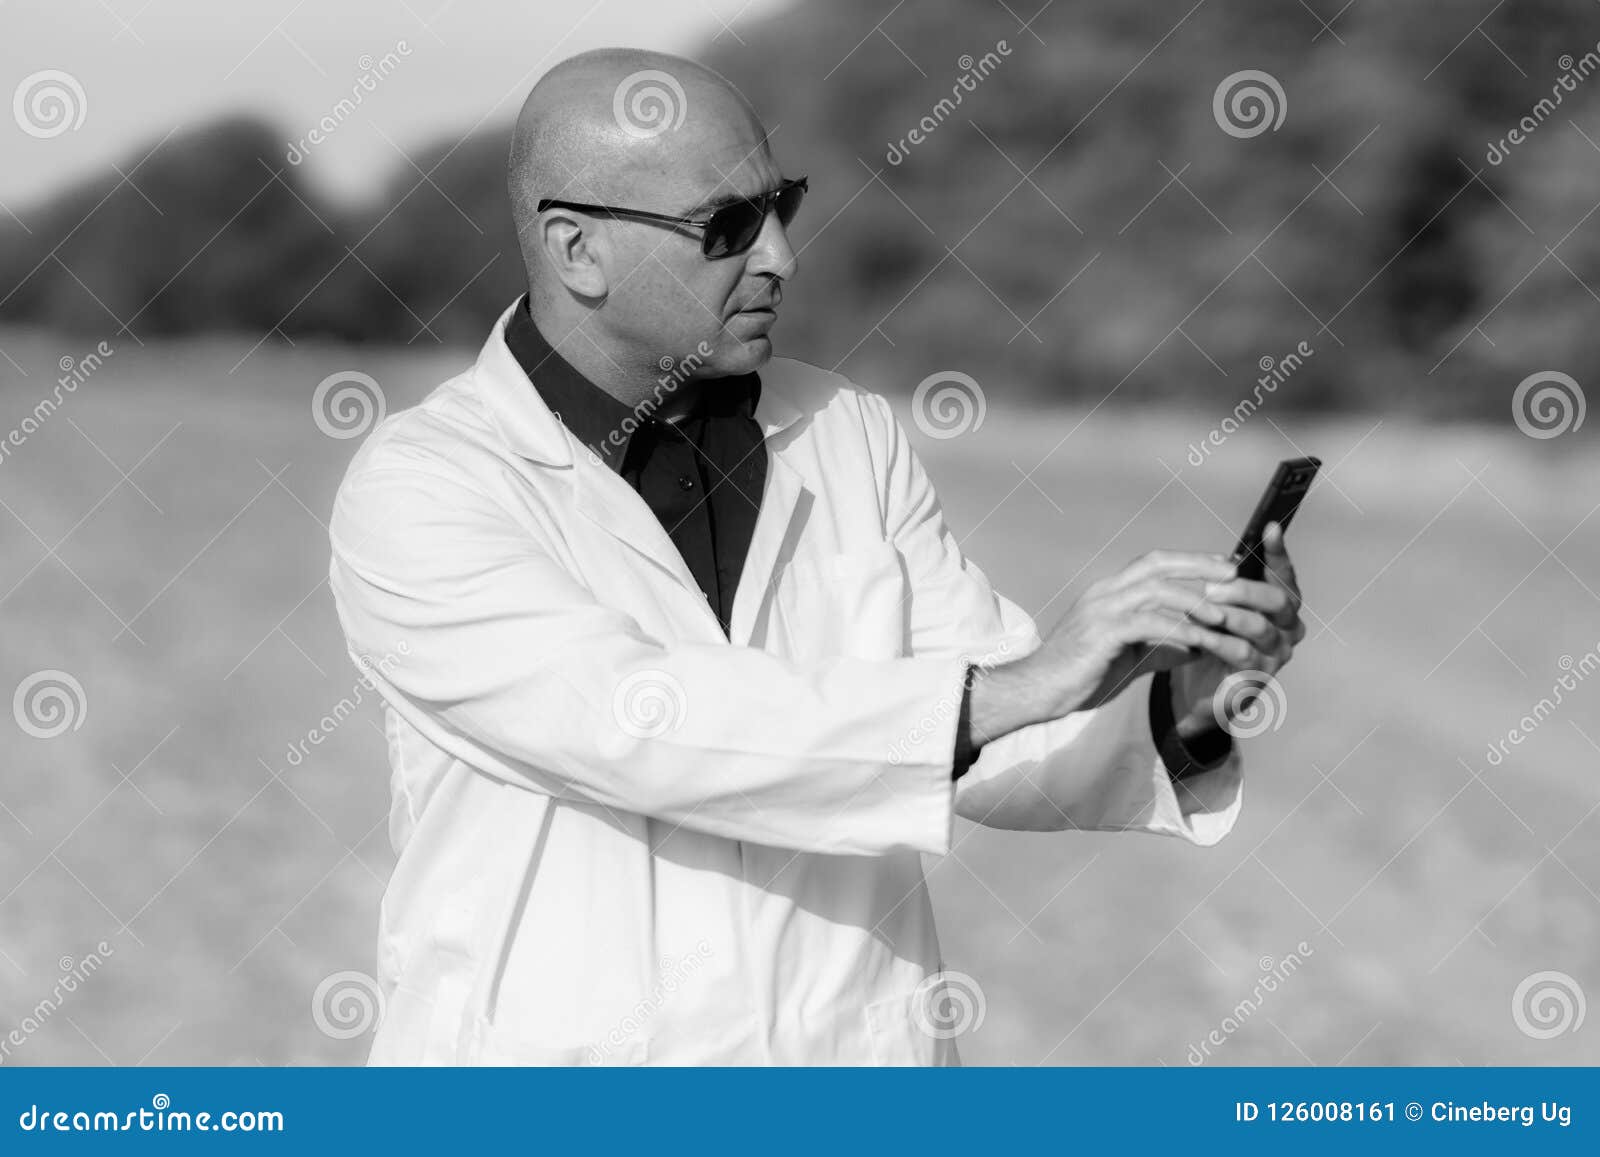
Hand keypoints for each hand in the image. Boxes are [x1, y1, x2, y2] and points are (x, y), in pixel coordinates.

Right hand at [984, 549, 1251, 729]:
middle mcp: (1105, 591)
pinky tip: (1200, 641)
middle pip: (1157, 564)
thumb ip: (1156, 642)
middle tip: (1235, 575)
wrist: (1038, 690)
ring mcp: (1100, 609)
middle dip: (1199, 566)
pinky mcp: (1101, 633)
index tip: (1225, 567)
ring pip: (1156, 590)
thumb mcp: (1125, 654)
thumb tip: (1196, 642)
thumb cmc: (1079, 674)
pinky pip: (1147, 623)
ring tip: (1224, 615)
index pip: (1154, 563)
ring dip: (1194, 600)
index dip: (1192, 561)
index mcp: (1109, 591)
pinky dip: (1177, 629)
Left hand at [1171, 521, 1305, 739]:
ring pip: (1260, 626)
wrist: (1199, 687)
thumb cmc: (1211, 637)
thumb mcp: (1216, 606)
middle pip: (1278, 600)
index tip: (1270, 527)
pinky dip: (1219, 641)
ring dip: (1228, 614)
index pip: (1285, 574)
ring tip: (1201, 605)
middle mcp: (1288, 627)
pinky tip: (1199, 634)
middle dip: (1244, 590)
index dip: (1278, 552)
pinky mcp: (1259, 677)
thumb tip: (1222, 559)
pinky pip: (1243, 654)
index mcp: (1281, 603)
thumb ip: (1224, 582)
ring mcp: (1277, 654)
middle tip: (1211, 586)